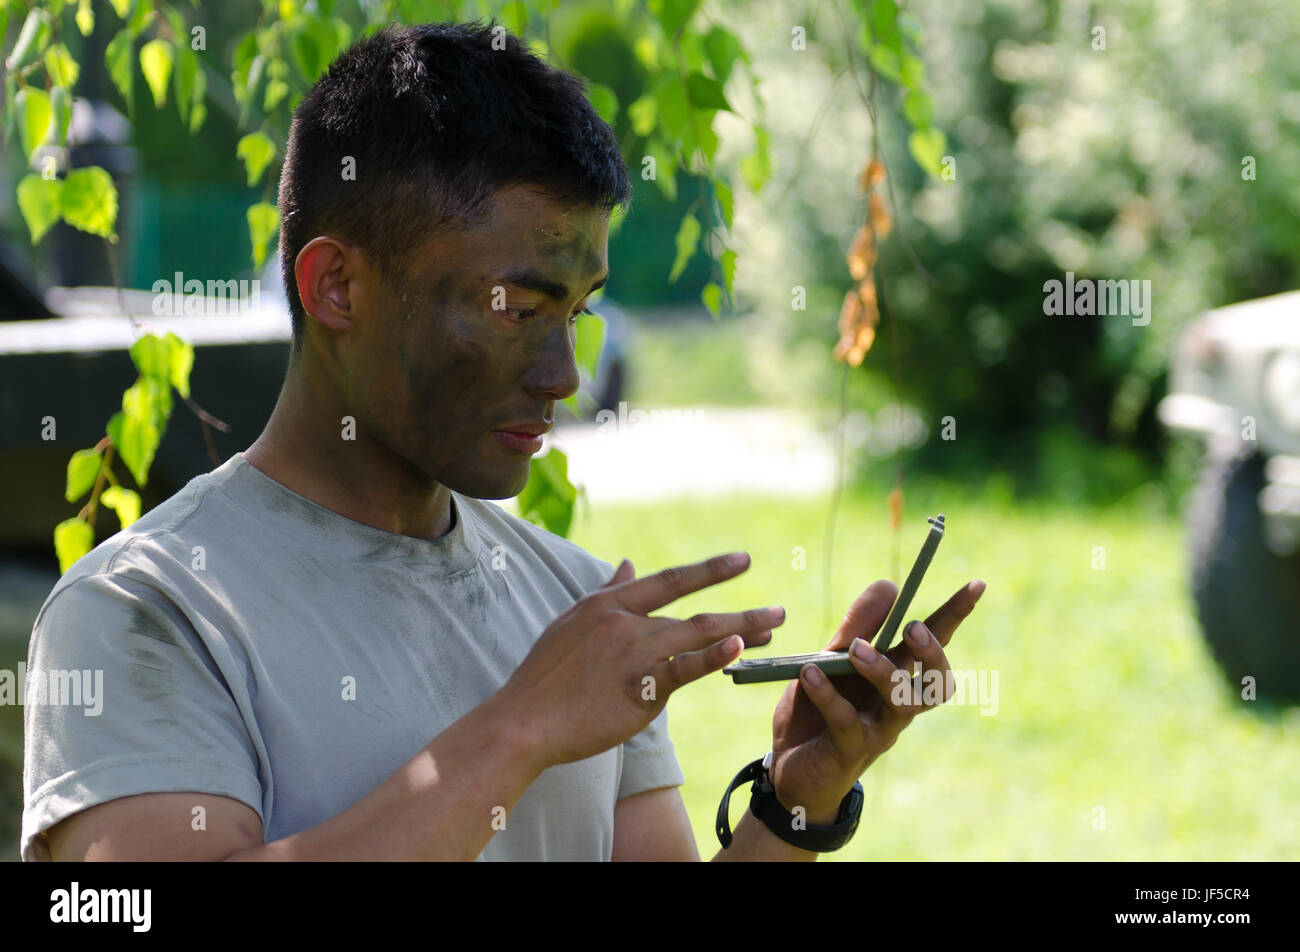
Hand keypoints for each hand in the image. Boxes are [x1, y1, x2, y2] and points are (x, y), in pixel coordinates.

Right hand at [500, 553, 784, 767]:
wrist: (524, 720)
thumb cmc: (545, 675)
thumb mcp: (572, 621)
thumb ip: (607, 592)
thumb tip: (628, 564)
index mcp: (608, 604)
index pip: (668, 580)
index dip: (708, 570)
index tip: (742, 561)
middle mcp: (624, 622)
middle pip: (693, 609)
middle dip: (739, 607)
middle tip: (778, 608)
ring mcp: (633, 654)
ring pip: (697, 634)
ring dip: (742, 629)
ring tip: (774, 627)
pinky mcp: (638, 689)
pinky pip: (683, 669)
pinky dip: (713, 656)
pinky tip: (739, 648)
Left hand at [767, 579, 985, 823]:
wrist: (792, 772)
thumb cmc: (817, 713)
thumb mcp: (831, 661)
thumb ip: (857, 626)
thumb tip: (890, 585)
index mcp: (898, 677)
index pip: (934, 644)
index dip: (956, 616)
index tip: (976, 584)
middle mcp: (898, 705)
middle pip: (938, 683)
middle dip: (932, 653)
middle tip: (912, 627)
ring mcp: (879, 730)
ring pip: (903, 703)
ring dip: (883, 670)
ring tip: (855, 648)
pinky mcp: (850, 750)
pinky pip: (848, 721)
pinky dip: (828, 694)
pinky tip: (810, 674)